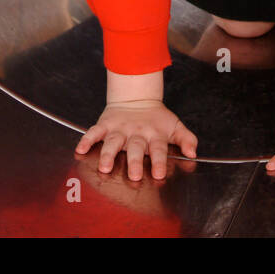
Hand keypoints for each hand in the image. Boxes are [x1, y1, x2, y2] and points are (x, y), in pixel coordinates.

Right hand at [75, 99, 197, 181]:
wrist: (136, 98)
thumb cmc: (156, 118)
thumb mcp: (174, 126)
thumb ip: (186, 139)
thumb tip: (193, 153)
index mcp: (154, 134)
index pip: (158, 149)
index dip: (158, 161)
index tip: (158, 173)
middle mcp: (136, 133)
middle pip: (135, 148)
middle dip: (134, 162)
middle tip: (133, 176)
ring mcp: (120, 129)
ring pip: (113, 142)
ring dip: (108, 154)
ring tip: (105, 167)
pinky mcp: (106, 124)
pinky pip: (95, 131)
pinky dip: (87, 139)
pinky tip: (81, 148)